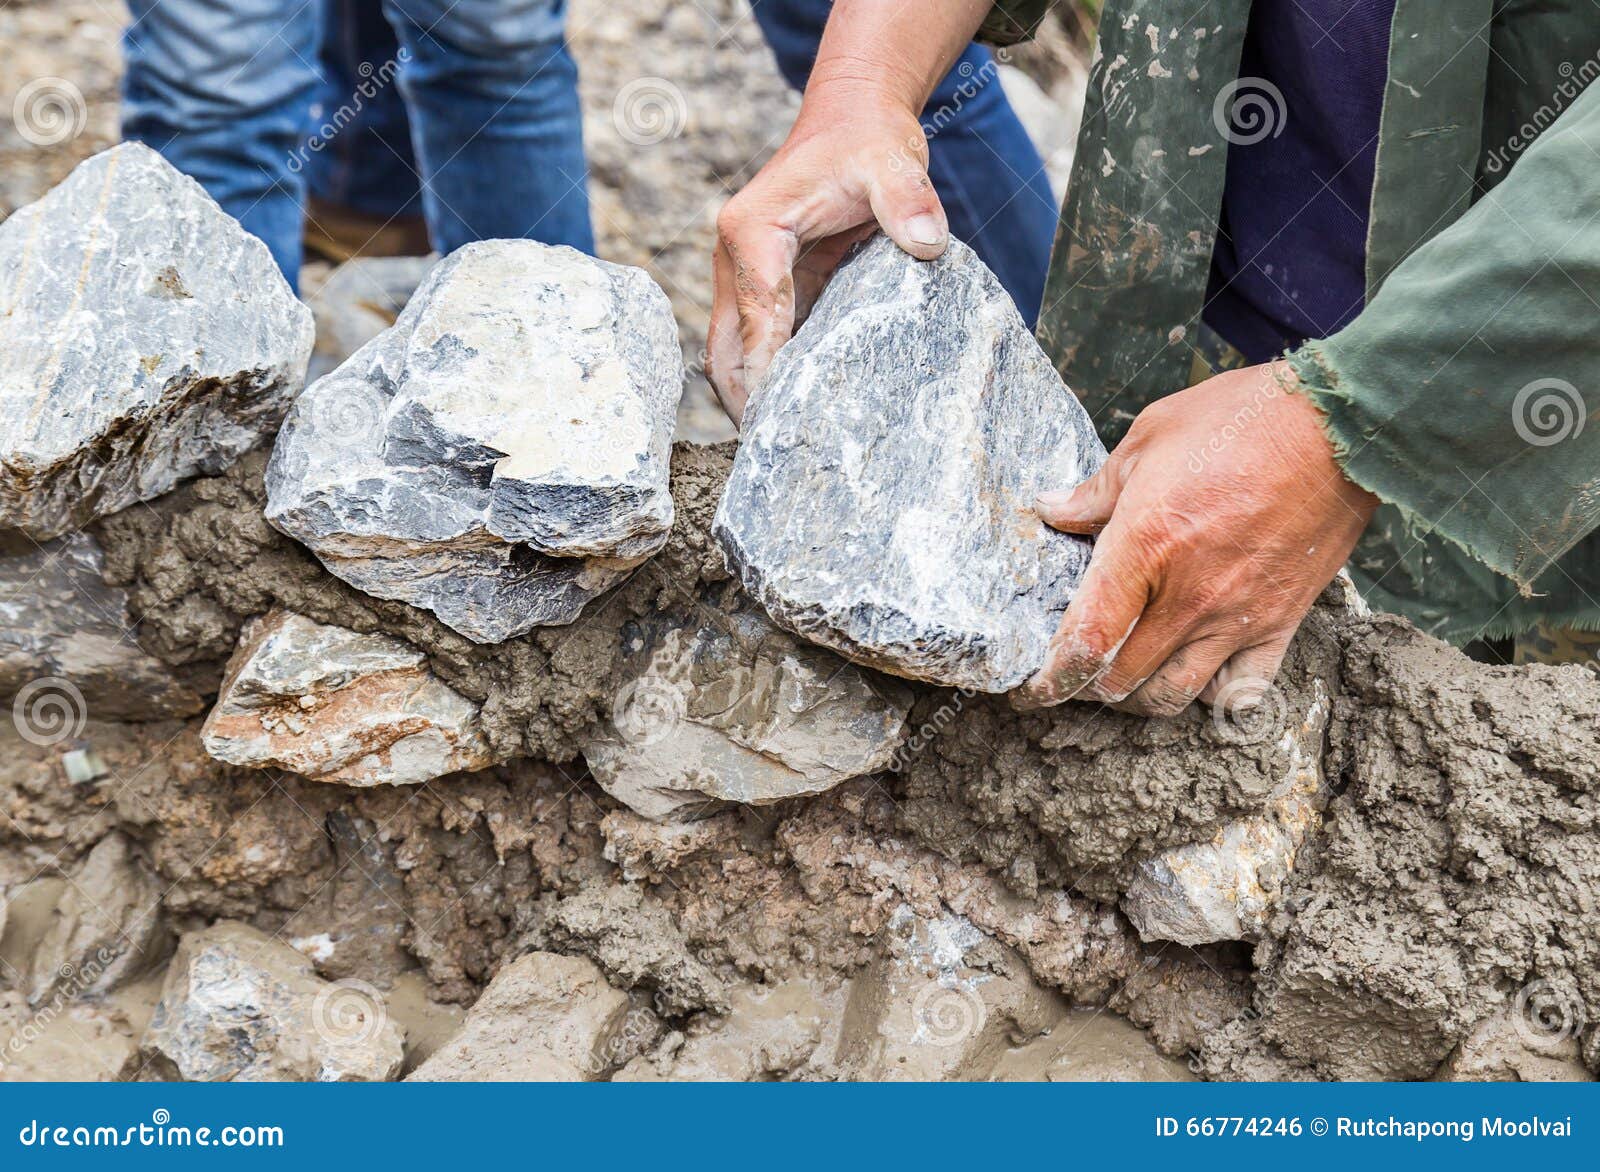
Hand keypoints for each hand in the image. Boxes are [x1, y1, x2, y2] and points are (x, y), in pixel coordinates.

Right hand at [708, 87, 949, 421]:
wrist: (855, 118)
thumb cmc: (867, 141)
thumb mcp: (891, 164)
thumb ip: (908, 200)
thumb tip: (926, 245)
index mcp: (752, 232)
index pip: (756, 319)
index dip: (767, 373)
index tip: (781, 423)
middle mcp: (738, 258)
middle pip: (726, 349)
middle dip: (746, 402)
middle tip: (776, 456)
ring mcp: (749, 275)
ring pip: (736, 352)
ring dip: (754, 397)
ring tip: (784, 451)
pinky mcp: (772, 287)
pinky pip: (765, 342)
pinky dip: (775, 378)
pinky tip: (802, 415)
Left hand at [1020, 361, 1378, 716]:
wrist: (1337, 427)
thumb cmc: (1241, 421)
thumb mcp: (1149, 438)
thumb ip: (1097, 491)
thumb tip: (1052, 511)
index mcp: (1144, 548)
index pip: (1086, 640)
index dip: (1052, 677)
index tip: (1034, 688)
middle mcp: (1187, 597)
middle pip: (1121, 680)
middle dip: (1088, 687)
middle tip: (1075, 675)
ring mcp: (1236, 617)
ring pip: (1174, 695)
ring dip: (1140, 696)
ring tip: (1126, 679)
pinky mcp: (1280, 623)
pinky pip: (1241, 691)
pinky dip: (1212, 698)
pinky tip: (1195, 677)